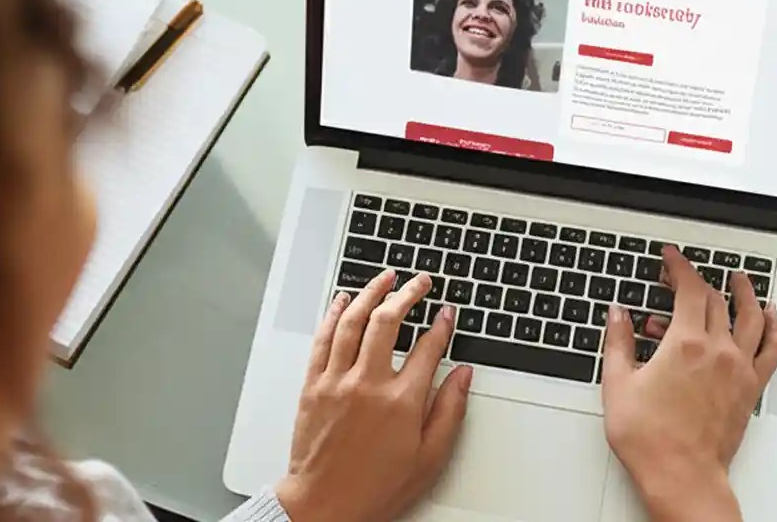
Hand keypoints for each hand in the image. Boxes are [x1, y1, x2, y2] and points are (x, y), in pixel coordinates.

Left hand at [276, 271, 472, 521]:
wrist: (323, 506)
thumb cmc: (375, 488)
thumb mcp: (429, 458)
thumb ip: (450, 411)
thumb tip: (463, 375)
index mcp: (401, 401)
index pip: (428, 347)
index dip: (442, 325)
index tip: (447, 313)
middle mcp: (368, 383)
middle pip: (389, 320)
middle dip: (408, 294)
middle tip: (419, 282)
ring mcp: (337, 381)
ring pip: (353, 321)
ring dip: (370, 292)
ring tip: (385, 277)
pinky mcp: (313, 385)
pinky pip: (323, 338)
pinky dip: (333, 314)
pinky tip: (342, 300)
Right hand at [601, 247, 776, 521]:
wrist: (681, 475)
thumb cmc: (651, 440)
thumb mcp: (618, 385)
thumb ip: (618, 342)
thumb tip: (618, 315)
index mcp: (684, 344)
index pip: (689, 288)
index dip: (680, 266)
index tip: (671, 258)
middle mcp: (717, 351)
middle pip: (715, 300)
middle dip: (698, 281)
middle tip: (684, 277)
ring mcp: (738, 369)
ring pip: (751, 316)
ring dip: (745, 292)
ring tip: (739, 280)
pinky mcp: (751, 388)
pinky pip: (773, 349)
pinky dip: (775, 327)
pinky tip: (771, 317)